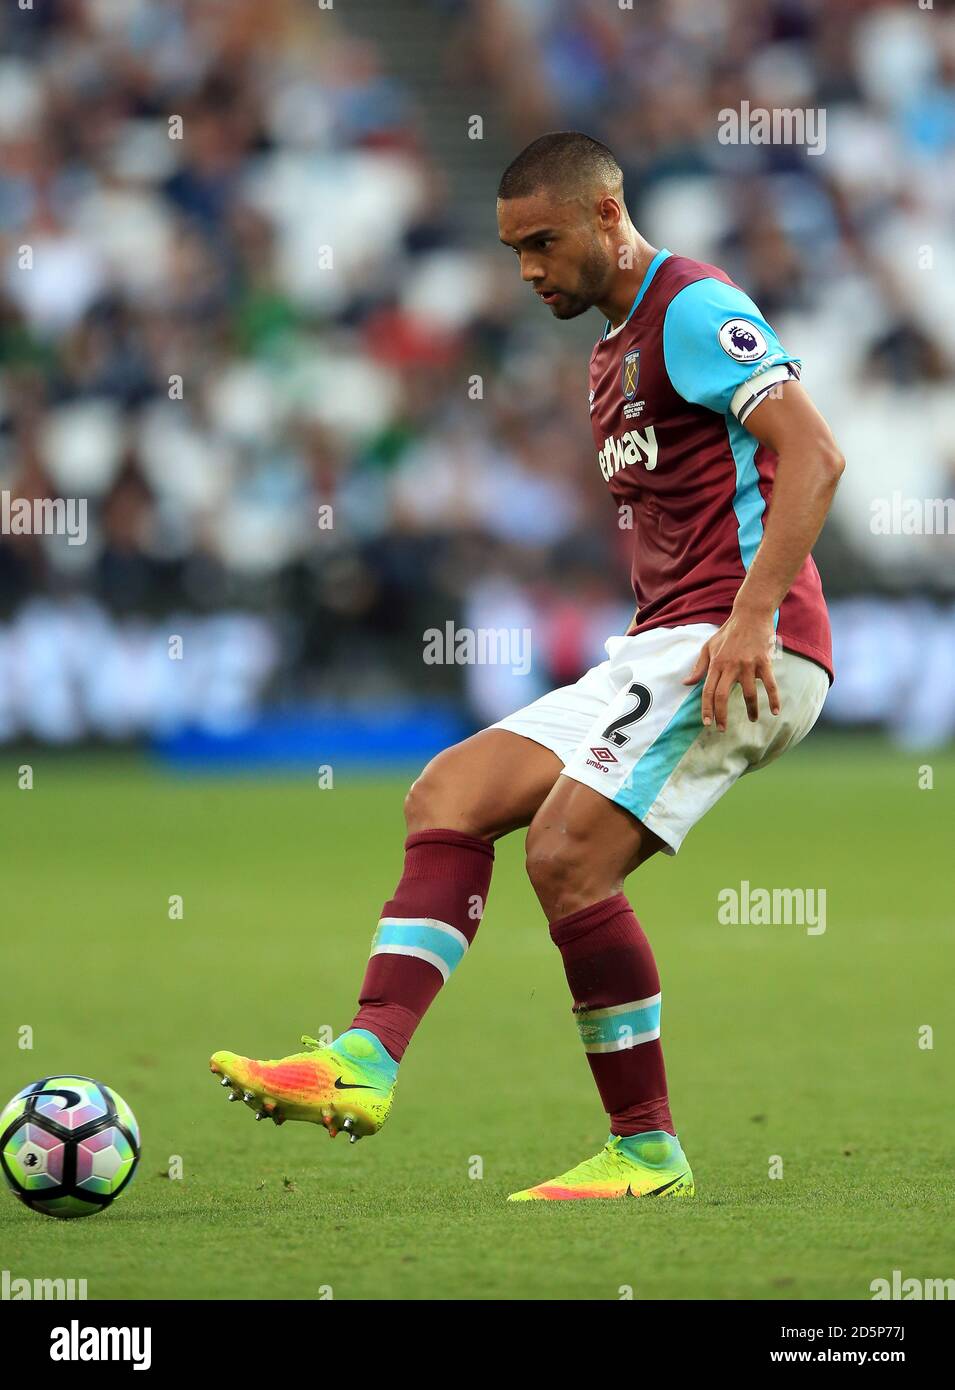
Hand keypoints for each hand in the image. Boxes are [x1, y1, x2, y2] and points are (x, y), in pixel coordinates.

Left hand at [682, 609, 779, 731]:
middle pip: (723, 696)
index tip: (707, 723)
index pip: (708, 691)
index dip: (707, 709)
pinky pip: (770, 684)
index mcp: (716, 664)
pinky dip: (774, 699)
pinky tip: (775, 711)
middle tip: (723, 728)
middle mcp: (730, 666)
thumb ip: (698, 667)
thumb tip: (685, 683)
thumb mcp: (708, 647)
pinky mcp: (764, 661)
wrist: (750, 614)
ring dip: (751, 710)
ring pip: (748, 693)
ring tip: (753, 718)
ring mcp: (748, 664)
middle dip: (722, 715)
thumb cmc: (728, 632)